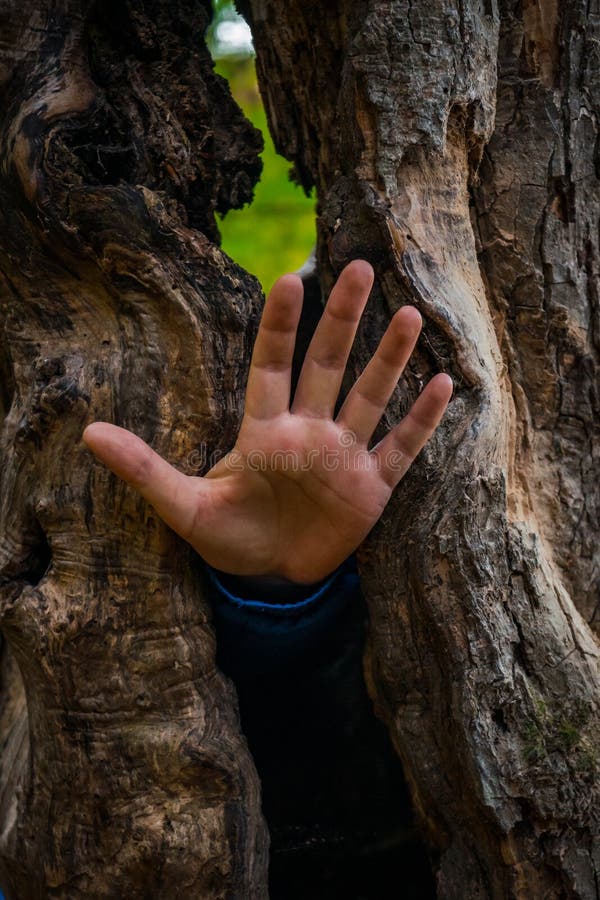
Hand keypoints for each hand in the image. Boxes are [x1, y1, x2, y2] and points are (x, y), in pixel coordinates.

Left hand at [83, 260, 451, 583]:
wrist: (271, 577)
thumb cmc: (228, 536)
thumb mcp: (183, 507)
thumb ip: (145, 469)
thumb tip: (88, 433)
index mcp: (263, 431)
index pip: (272, 366)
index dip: (279, 326)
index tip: (289, 278)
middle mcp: (308, 433)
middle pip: (327, 366)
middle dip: (342, 320)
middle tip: (358, 267)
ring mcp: (343, 457)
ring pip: (369, 397)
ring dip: (389, 359)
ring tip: (410, 314)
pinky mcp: (371, 488)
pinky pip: (401, 448)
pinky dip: (421, 421)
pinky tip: (443, 383)